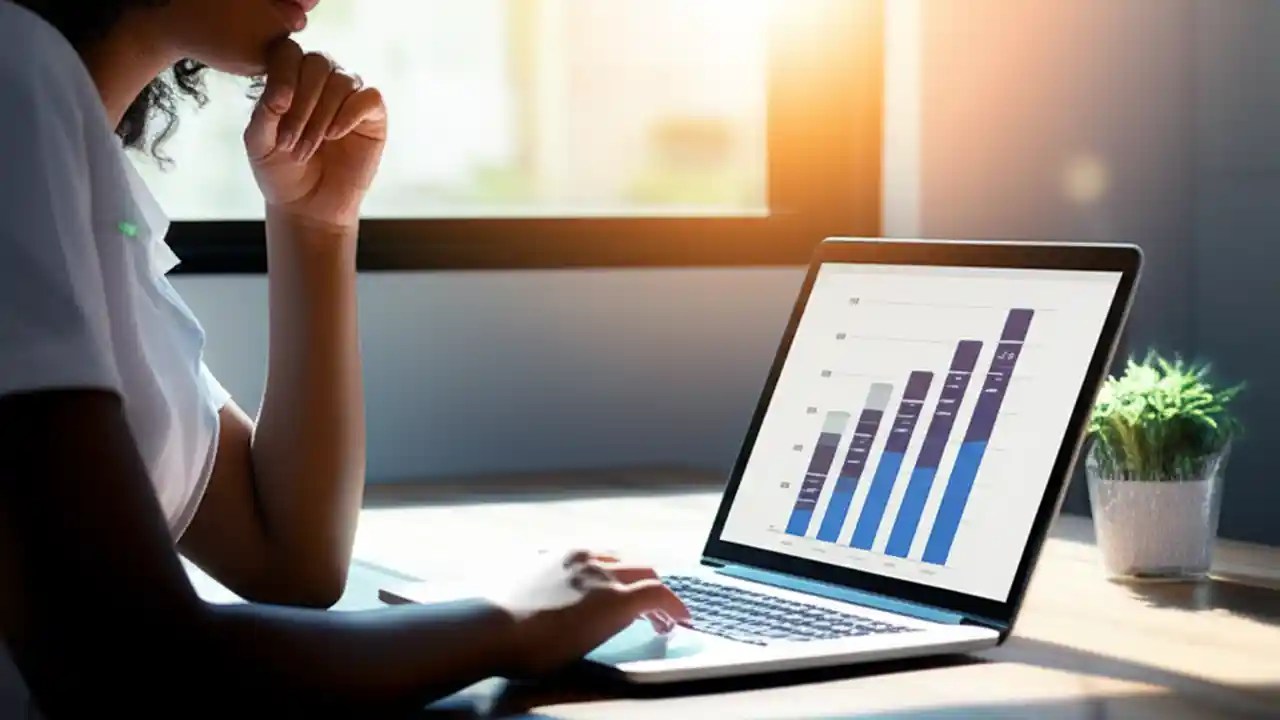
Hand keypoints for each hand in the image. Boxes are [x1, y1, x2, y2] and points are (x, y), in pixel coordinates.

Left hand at [244, 38, 387, 229]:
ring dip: (322, 116)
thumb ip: (263, 113)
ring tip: (307, 149)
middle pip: (317, 64)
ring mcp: (349, 98)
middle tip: (289, 142)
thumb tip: (283, 92)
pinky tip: (334, 136)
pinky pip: (369, 97)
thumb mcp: (258, 143)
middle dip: (303, 103)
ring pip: (342, 81)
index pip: (289, 52)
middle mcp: (322, 82)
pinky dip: (350, 114)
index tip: (277, 107)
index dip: (284, 73)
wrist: (308, 206)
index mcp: (291, 78)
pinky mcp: (373, 117)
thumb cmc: (280, 172)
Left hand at [495, 550, 691, 677]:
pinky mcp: (548, 553)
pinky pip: (582, 554)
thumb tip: (617, 614)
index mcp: (614, 599)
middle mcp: (600, 570)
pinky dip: (593, 565)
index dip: (675, 607)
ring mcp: (573, 556)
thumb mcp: (584, 645)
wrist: (490, 628)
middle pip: (643, 570)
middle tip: (653, 609)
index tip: (681, 619)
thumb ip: (609, 621)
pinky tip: (581, 579)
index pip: (659, 594)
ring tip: (618, 589)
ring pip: (613, 556)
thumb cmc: (536, 650)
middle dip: (654, 588)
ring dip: (624, 572)